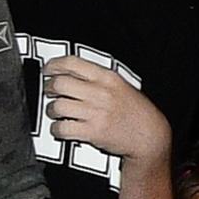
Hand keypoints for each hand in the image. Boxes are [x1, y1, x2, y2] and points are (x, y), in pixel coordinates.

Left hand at [41, 60, 169, 166]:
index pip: (72, 63)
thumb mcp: (121, 85)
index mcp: (107, 78)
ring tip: (55, 112)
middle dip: (49, 88)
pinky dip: (56, 129)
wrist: (151, 136)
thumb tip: (70, 72)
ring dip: (51, 110)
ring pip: (58, 106)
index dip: (54, 65)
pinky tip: (60, 129)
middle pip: (60, 83)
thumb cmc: (136, 112)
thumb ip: (98, 78)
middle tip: (50, 92)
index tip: (48, 70)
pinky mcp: (93, 132)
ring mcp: (96, 113)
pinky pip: (63, 128)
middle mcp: (100, 93)